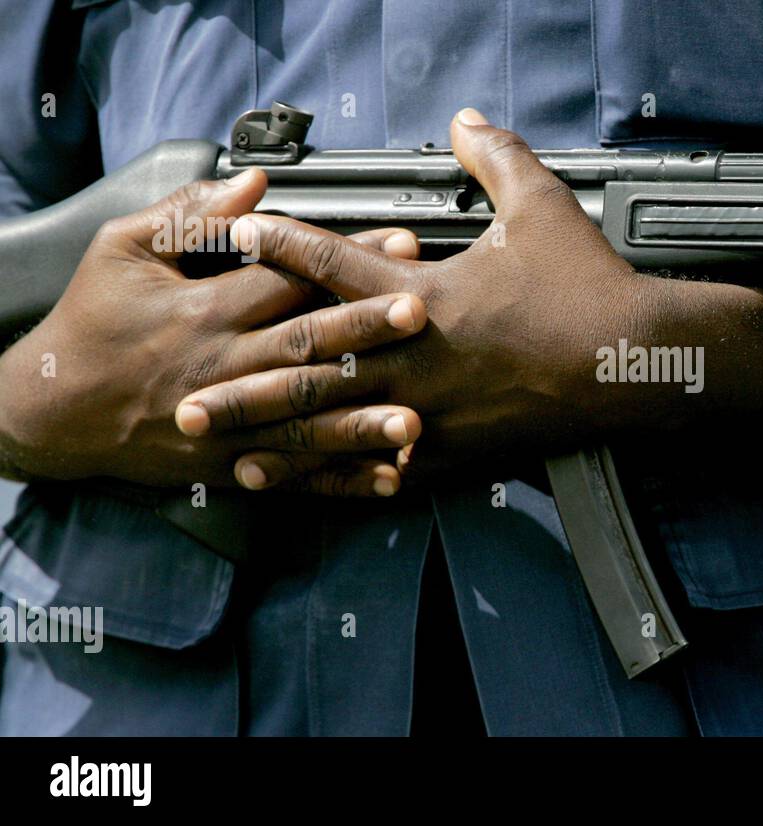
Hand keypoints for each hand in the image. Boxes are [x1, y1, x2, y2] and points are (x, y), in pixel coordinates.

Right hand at [0, 170, 429, 494]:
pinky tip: (387, 477)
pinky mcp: (232, 462)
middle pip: (304, 346)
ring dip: (362, 419)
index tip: (397, 245)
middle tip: (420, 314)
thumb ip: (191, 216)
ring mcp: (230, 422)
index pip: (284, 278)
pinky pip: (295, 472)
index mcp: (203, 312)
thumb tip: (253, 184)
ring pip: (306, 419)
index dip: (341, 261)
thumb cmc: (91, 323)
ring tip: (416, 417)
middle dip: (365, 329)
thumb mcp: (123, 252)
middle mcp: (222, 367)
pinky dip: (342, 479)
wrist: (49, 410)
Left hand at [183, 108, 695, 487]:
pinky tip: (314, 489)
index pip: (330, 263)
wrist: (632, 363)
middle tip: (186, 394)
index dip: (277, 243)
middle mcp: (412, 357)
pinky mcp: (458, 450)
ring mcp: (431, 411)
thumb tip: (466, 121)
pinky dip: (343, 478)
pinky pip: (386, 467)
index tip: (235, 234)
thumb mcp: (543, 208)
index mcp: (422, 295)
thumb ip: (497, 159)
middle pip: (307, 367)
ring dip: (276, 441)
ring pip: (336, 430)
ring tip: (227, 452)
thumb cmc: (587, 288)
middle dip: (240, 380)